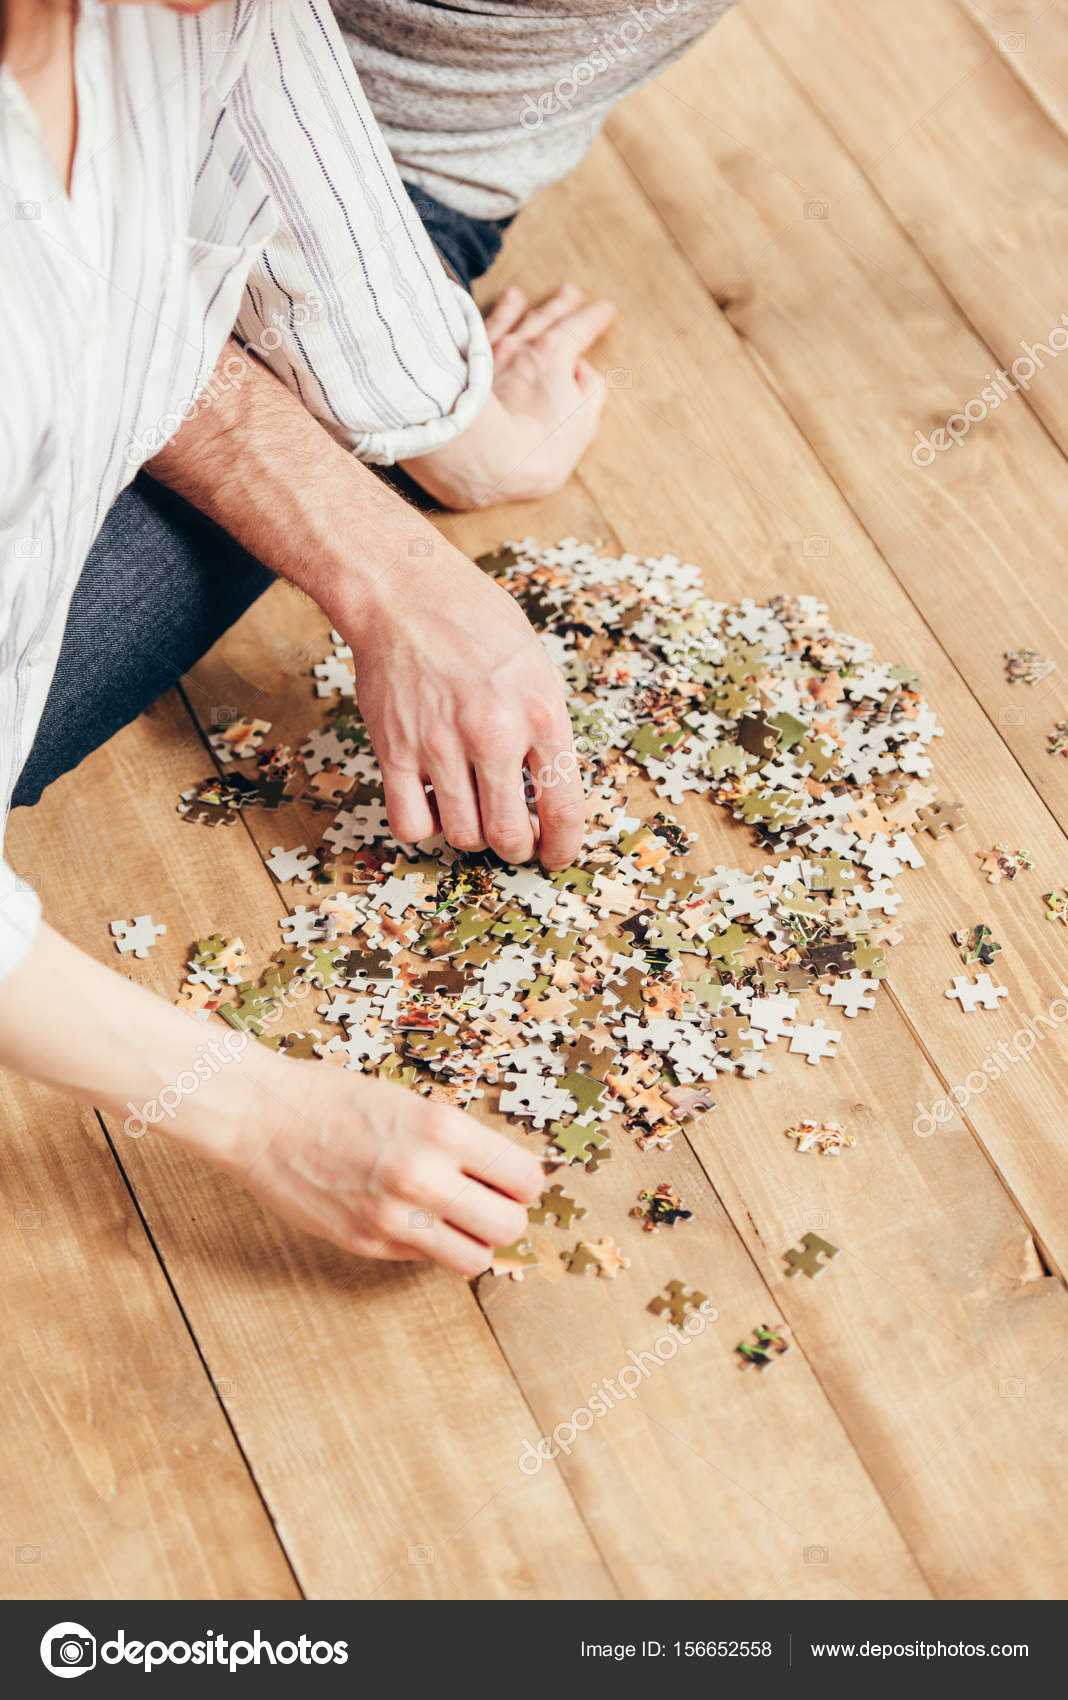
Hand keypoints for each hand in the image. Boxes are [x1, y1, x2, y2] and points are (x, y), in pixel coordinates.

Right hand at [236, 1063, 542, 1275]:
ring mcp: (393, 1216)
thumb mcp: (412, 1103)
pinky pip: (425, 1259)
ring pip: (474, 1259)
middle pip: (508, 1226)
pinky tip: (410, 1219)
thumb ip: (457, 1142)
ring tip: (457, 1221)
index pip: (525, 1179)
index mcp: (442, 1129)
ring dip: (473, 1243)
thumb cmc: (335, 1100)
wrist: (263, 1116)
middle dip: (506, 1217)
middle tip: (489, 1204)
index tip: (512, 1182)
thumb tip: (503, 1177)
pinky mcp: (366, 1243)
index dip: (523, 1184)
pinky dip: (429, 1245)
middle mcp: (423, 1176)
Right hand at [333, 539, 586, 866]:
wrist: (405, 592)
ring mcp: (441, 744)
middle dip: (516, 849)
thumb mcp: (537, 667)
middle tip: (513, 840)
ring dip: (472, 836)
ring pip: (463, 835)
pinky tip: (431, 802)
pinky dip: (424, 825)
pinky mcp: (395, 749)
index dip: (562, 846)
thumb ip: (545, 729)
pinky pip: (411, 823)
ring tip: (472, 812)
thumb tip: (550, 790)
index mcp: (541, 711)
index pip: (563, 806)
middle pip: (510, 834)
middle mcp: (494, 733)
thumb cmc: (475, 622)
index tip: (556, 856)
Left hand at [401, 282, 614, 508]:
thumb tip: (582, 371)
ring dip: (515, 305)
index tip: (605, 309)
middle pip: (546, 317)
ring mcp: (489, 354)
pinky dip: (478, 323)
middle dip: (562, 304)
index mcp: (556, 355)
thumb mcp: (582, 423)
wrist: (478, 459)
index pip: (582, 328)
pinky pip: (473, 337)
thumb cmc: (535, 449)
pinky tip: (477, 316)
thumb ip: (589, 391)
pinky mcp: (462, 369)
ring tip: (517, 295)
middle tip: (571, 291)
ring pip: (506, 319)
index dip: (596, 317)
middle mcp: (521, 345)